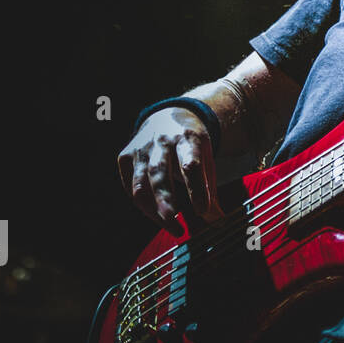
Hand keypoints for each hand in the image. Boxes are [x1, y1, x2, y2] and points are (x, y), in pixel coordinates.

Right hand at [117, 107, 222, 235]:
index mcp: (187, 139)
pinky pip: (130, 186)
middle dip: (165, 198)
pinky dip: (142, 204)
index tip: (203, 210)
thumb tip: (217, 220)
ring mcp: (141, 149)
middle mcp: (162, 142)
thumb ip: (210, 188)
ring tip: (170, 225)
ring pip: (141, 183)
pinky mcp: (126, 156)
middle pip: (160, 172)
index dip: (196, 189)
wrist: (167, 117)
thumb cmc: (190, 144)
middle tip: (174, 221)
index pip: (191, 164)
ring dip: (153, 209)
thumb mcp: (206, 157)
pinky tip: (155, 214)